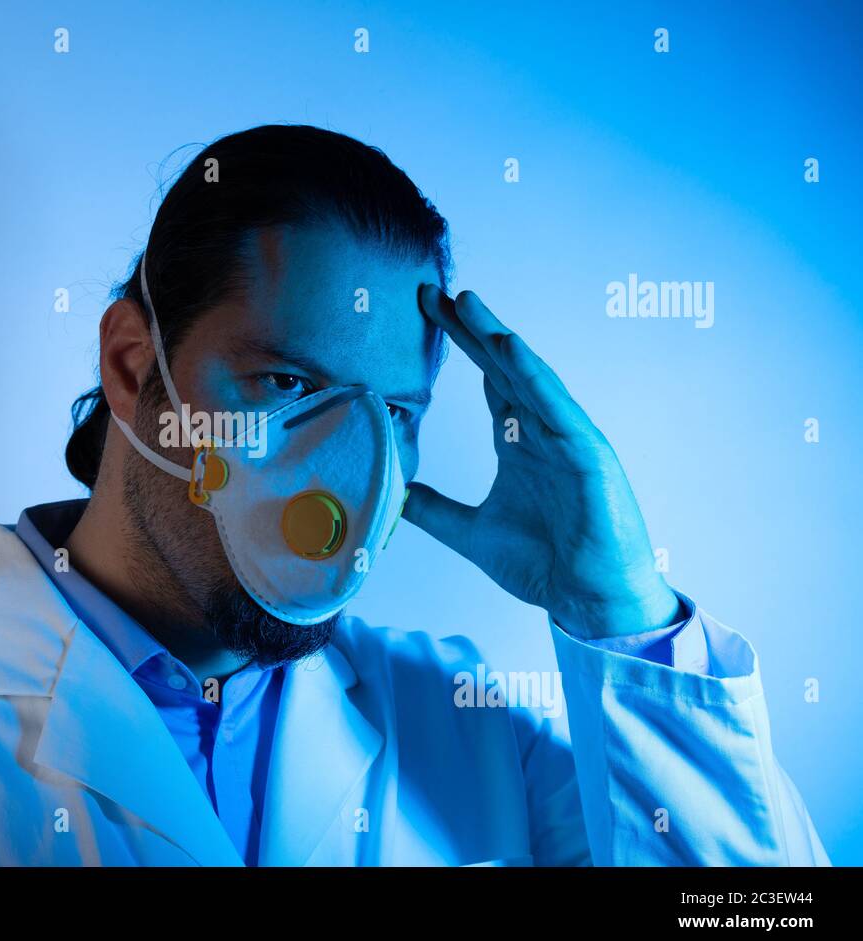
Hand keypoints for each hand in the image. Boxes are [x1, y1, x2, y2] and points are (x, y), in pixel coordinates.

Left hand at [404, 285, 681, 638]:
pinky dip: (533, 377)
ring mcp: (567, 440)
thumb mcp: (471, 533)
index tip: (425, 310)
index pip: (486, 380)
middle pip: (503, 368)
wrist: (590, 602)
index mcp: (518, 442)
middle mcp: (542, 431)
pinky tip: (509, 349)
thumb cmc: (546, 564)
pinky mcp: (588, 456)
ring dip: (498, 339)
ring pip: (529, 378)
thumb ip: (435, 510)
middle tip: (434, 292)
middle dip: (470, 328)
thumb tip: (396, 492)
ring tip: (468, 303)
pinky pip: (557, 408)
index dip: (458, 344)